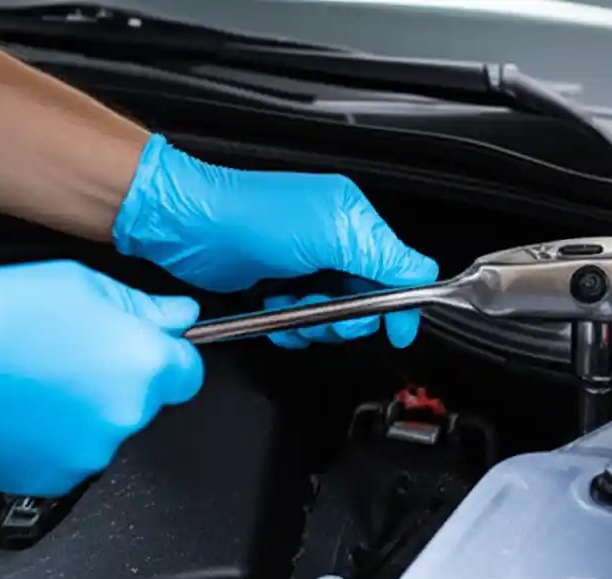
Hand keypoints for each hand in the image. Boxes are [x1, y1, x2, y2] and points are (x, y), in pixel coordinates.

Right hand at [0, 261, 203, 495]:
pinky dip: (54, 439)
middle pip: (144, 401)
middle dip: (119, 381)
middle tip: (72, 356)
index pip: (189, 373)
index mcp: (145, 366)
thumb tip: (180, 317)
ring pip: (105, 430)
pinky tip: (24, 409)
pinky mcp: (53, 479)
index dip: (168, 357)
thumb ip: (144, 307)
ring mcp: (90, 452)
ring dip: (86, 412)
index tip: (145, 349)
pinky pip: (69, 456)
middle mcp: (126, 415)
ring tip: (39, 381)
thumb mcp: (84, 285)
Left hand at [111, 135, 438, 347]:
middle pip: (369, 300)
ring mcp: (307, 263)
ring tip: (294, 309)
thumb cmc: (249, 215)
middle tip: (331, 315)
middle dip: (349, 317)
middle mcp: (335, 240)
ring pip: (335, 315)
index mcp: (354, 219)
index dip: (401, 305)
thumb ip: (383, 257)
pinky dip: (291, 326)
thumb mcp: (331, 234)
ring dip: (316, 323)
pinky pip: (303, 321)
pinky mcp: (282, 283)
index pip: (401, 269)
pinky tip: (276, 312)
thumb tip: (422, 276)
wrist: (189, 225)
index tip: (397, 331)